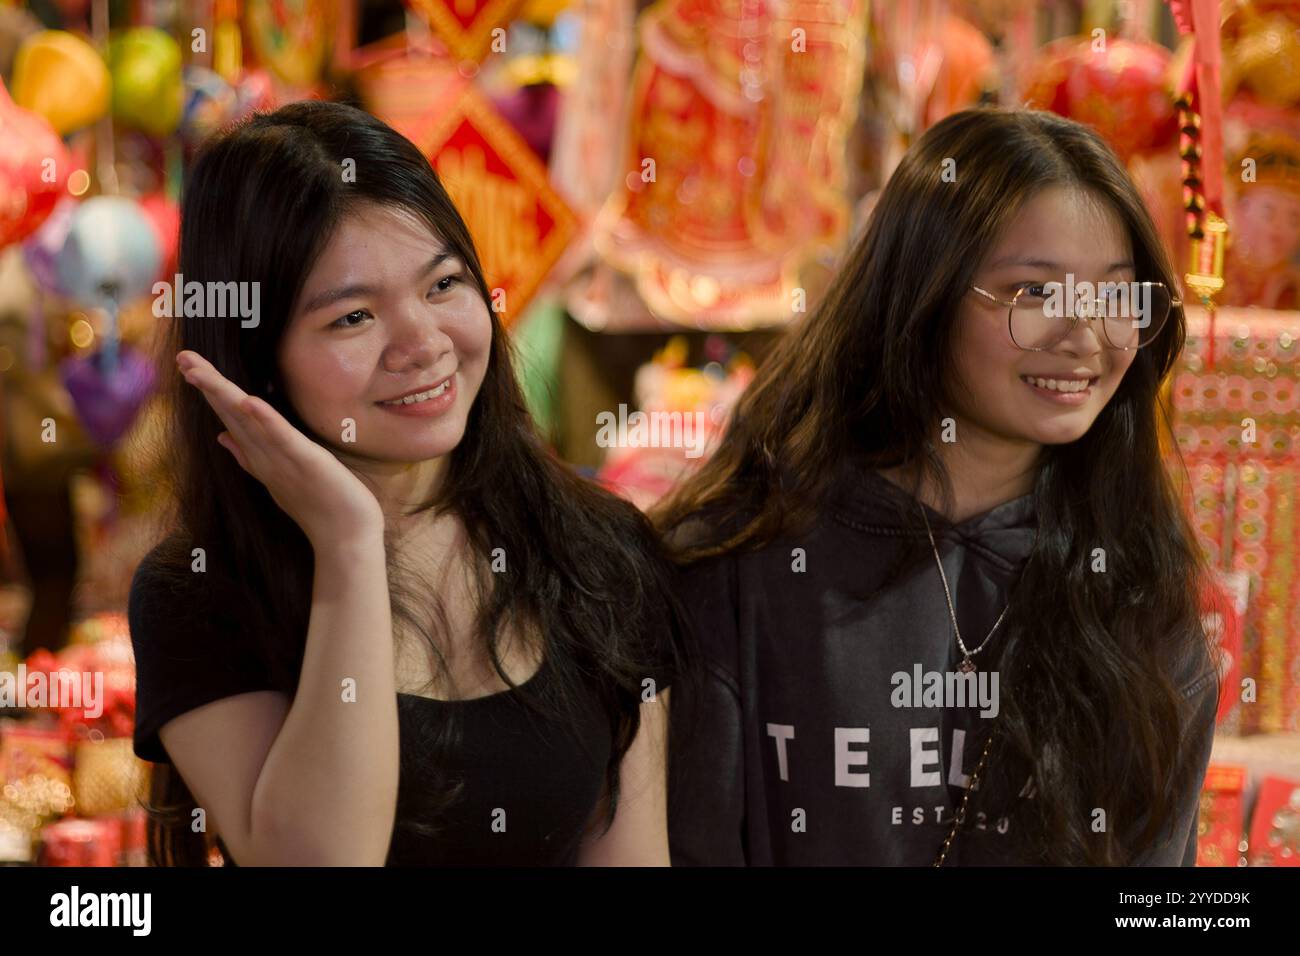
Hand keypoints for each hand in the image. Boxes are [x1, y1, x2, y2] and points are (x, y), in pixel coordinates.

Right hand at [177, 350, 384, 548]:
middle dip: (208, 386)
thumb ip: (250, 456)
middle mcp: (265, 458)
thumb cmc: (319, 507)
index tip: (189, 367)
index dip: (211, 393)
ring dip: (223, 395)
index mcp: (260, 458)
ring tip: (198, 371)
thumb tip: (223, 437)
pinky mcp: (306, 462)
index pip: (230, 419)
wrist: (345, 538)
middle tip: (182, 357)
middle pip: (231, 416)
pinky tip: (247, 401)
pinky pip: (282, 438)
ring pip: (248, 423)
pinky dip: (265, 420)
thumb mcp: (280, 478)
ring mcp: (282, 461)